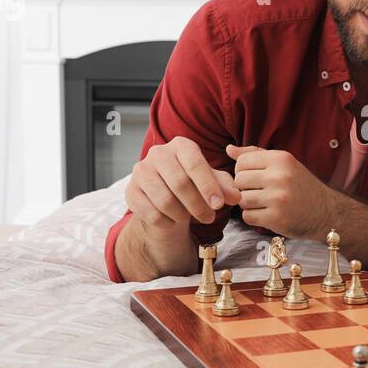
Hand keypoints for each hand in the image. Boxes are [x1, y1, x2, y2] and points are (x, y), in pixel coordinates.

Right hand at [125, 136, 239, 234]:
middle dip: (198, 205)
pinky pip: (151, 214)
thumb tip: (236, 196)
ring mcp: (141, 171)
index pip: (195, 164)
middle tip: (209, 217)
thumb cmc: (193, 184)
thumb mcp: (212, 183)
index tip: (219, 205)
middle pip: (180, 183)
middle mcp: (158, 153)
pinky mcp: (131, 191)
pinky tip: (173, 220)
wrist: (164, 196)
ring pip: (164, 200)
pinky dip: (167, 222)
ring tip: (190, 217)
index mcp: (181, 145)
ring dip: (182, 215)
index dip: (208, 186)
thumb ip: (226, 187)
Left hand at [227, 144, 336, 237]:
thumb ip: (256, 154)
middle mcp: (280, 176)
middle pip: (239, 181)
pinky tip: (267, 214)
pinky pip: (248, 217)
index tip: (254, 178)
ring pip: (242, 200)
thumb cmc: (301, 186)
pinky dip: (254, 217)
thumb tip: (229, 149)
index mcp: (281, 159)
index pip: (241, 162)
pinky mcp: (276, 218)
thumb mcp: (284, 163)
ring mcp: (278, 198)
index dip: (243, 171)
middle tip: (258, 192)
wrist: (326, 212)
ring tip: (263, 203)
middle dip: (244, 188)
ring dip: (248, 204)